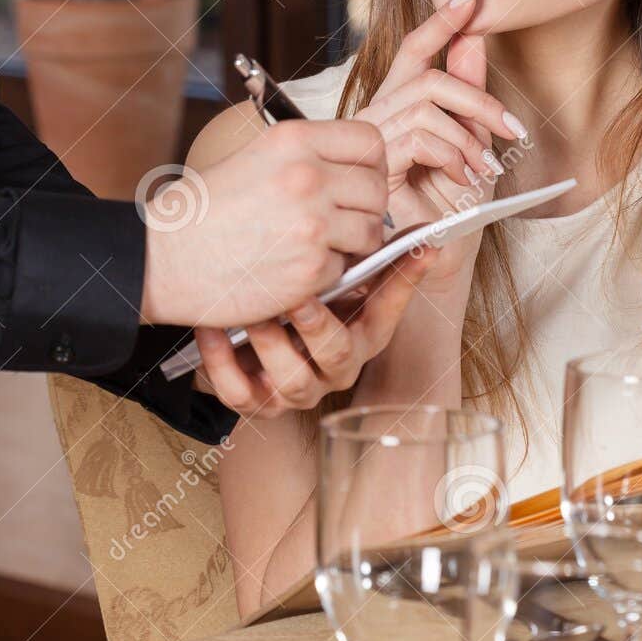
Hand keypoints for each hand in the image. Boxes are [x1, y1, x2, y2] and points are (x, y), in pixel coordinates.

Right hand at [140, 117, 388, 328]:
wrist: (162, 258)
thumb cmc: (202, 210)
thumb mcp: (254, 158)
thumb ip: (306, 156)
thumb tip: (353, 165)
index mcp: (294, 140)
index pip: (370, 140)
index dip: (369, 163)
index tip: (358, 179)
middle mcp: (308, 177)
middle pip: (376, 188)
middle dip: (364, 207)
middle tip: (341, 220)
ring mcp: (312, 225)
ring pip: (369, 232)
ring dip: (352, 243)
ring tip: (319, 245)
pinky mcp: (309, 270)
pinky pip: (344, 270)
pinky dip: (325, 274)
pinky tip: (294, 268)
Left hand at [190, 246, 438, 417]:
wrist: (248, 337)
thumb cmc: (305, 302)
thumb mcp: (340, 282)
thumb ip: (378, 260)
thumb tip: (430, 238)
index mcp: (361, 337)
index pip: (387, 314)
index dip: (395, 288)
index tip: (400, 256)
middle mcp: (334, 369)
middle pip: (336, 355)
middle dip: (318, 326)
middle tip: (297, 298)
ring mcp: (294, 390)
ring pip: (290, 380)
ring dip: (269, 344)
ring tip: (252, 313)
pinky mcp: (255, 402)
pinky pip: (237, 392)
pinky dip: (220, 362)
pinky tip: (211, 329)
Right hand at [355, 0, 526, 288]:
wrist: (438, 255)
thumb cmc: (452, 202)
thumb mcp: (472, 142)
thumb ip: (468, 92)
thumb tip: (473, 37)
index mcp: (398, 102)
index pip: (413, 49)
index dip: (439, 22)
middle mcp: (378, 114)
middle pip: (428, 77)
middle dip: (477, 99)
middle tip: (512, 129)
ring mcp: (371, 139)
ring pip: (426, 106)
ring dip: (469, 136)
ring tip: (487, 169)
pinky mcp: (374, 166)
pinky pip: (419, 138)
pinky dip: (453, 155)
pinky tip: (464, 179)